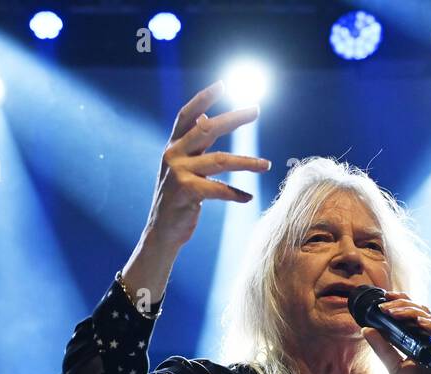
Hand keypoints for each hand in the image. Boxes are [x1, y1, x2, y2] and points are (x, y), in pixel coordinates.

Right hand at [144, 80, 271, 250]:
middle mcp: (174, 155)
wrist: (163, 231)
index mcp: (173, 146)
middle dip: (232, 118)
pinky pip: (218, 190)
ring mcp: (178, 173)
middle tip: (255, 109)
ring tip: (267, 165)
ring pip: (219, 160)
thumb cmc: (178, 197)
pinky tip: (248, 198)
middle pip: (207, 130)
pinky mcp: (185, 192)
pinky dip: (236, 194)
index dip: (202, 98)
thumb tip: (206, 116)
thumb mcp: (183, 166)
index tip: (221, 84)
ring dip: (246, 162)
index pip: (185, 116)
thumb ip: (194, 143)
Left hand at [360, 292, 430, 373]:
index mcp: (419, 341)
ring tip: (395, 312)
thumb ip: (382, 349)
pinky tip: (419, 323)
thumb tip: (366, 328)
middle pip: (421, 311)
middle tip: (385, 305)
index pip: (411, 314)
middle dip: (402, 305)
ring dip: (412, 312)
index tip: (382, 298)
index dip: (399, 302)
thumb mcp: (393, 369)